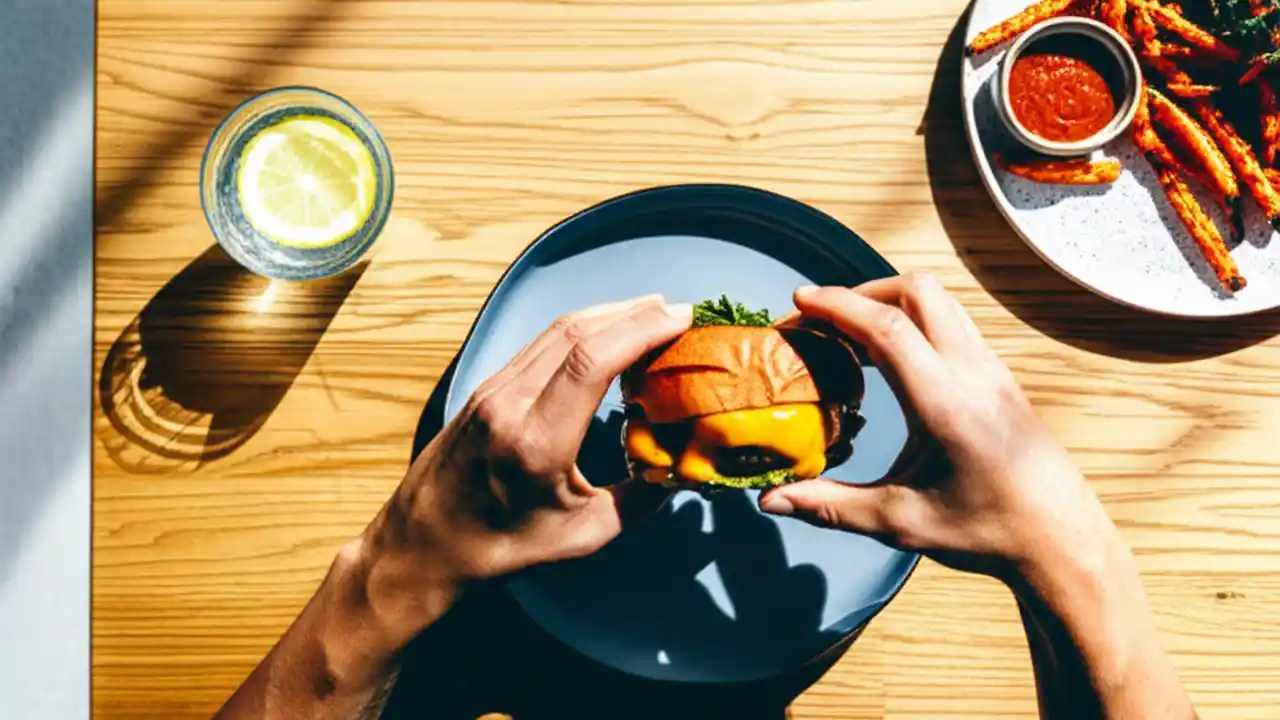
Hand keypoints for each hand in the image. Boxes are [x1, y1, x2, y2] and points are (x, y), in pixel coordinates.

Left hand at [360, 295, 688, 634]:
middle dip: (634, 313)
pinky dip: (584, 328)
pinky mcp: (488, 385)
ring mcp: (494, 389)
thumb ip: (639, 501)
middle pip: (577, 332)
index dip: (640, 330)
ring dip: (610, 314)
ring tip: (654, 312)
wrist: (424, 541)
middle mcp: (511, 404)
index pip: (590, 362)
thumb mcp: (582, 535)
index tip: (682, 320)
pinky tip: (610, 332)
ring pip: (558, 330)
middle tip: (681, 311)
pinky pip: (542, 342)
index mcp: (536, 442)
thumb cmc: (502, 546)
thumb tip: (684, 469)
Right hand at [759, 274, 1113, 577]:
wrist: (1062, 539)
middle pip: (917, 291)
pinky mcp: (1001, 379)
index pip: (886, 327)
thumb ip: (831, 505)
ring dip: (891, 304)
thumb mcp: (900, 520)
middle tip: (822, 320)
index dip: (837, 305)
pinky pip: (953, 326)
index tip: (798, 301)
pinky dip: (914, 323)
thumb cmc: (987, 531)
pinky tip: (890, 362)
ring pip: (940, 304)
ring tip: (850, 339)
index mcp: (945, 401)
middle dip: (863, 292)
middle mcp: (972, 373)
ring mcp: (992, 371)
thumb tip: (771, 501)